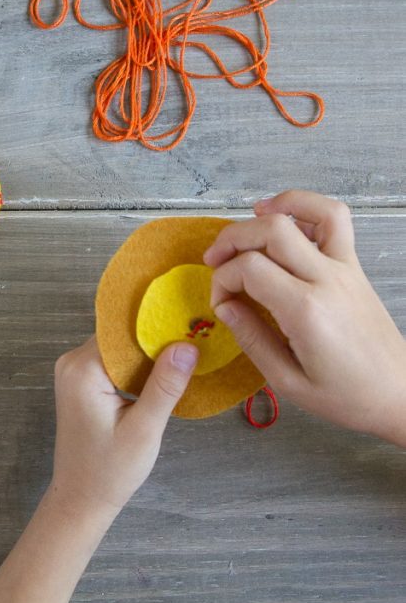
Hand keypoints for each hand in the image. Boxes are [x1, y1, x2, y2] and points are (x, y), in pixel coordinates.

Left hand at [48, 336, 197, 519]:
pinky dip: (136, 367)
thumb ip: (164, 386)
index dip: (156, 328)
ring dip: (147, 355)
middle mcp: (72, 363)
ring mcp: (74, 372)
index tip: (190, 327)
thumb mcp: (144, 429)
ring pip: (119, 348)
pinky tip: (161, 376)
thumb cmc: (110, 471)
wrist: (81, 499)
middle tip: (194, 341)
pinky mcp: (81, 382)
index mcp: (82, 369)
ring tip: (183, 357)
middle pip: (121, 336)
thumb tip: (187, 346)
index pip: (123, 331)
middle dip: (154, 341)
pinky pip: (113, 361)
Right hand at [203, 190, 405, 444]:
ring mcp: (345, 267)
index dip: (222, 280)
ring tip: (248, 222)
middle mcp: (326, 279)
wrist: (397, 393)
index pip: (249, 268)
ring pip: (308, 211)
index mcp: (306, 311)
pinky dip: (306, 207)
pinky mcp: (354, 266)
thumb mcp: (288, 382)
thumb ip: (251, 339)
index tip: (220, 303)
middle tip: (214, 261)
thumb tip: (225, 306)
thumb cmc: (346, 396)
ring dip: (271, 210)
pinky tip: (284, 218)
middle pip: (272, 230)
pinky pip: (335, 219)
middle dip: (232, 239)